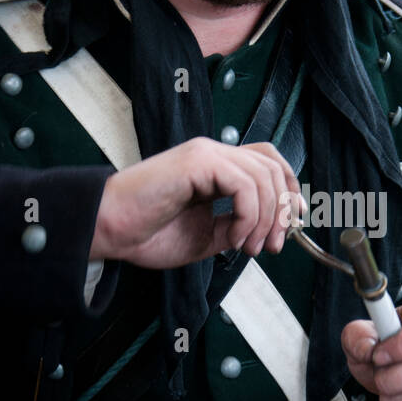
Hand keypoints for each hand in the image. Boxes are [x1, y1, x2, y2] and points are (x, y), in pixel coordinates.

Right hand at [90, 138, 300, 267]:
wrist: (110, 231)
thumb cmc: (147, 233)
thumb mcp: (205, 235)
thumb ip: (235, 227)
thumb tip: (266, 231)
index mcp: (216, 167)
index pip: (269, 162)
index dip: (289, 190)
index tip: (291, 226)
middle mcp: (213, 153)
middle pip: (273, 166)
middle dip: (282, 210)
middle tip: (272, 245)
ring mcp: (205, 154)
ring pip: (263, 176)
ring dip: (265, 219)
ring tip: (248, 246)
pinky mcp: (196, 162)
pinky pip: (243, 186)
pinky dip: (248, 216)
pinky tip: (233, 237)